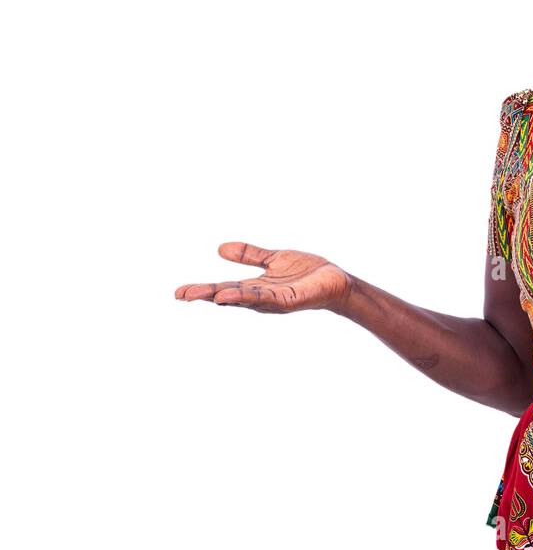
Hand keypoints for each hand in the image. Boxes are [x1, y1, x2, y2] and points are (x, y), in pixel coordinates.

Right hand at [174, 242, 350, 313]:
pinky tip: (232, 295)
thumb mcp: (274, 259)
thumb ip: (250, 255)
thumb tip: (220, 248)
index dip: (202, 290)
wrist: (336, 281)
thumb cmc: (307, 272)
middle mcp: (260, 297)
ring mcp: (274, 300)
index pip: (223, 289)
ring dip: (224, 296)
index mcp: (255, 288)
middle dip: (205, 295)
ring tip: (204, 295)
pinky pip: (266, 298)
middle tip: (180, 295)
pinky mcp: (289, 300)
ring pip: (244, 298)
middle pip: (228, 296)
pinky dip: (248, 297)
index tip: (179, 293)